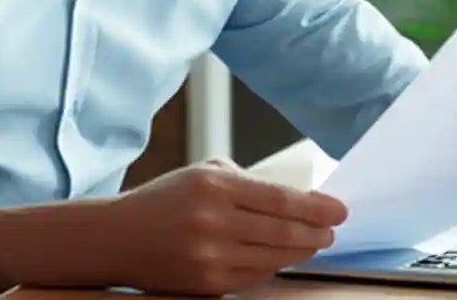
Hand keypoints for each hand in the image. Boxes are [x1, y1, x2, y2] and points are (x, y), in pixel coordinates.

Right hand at [101, 158, 347, 294]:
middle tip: (331, 230)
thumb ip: (247, 182)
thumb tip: (296, 198)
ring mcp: (211, 256)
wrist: (117, 238)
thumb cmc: (165, 200)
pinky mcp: (208, 284)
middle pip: (284, 231)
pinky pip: (255, 276)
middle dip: (316, 232)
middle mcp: (214, 221)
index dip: (317, 207)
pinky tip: (282, 256)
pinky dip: (274, 265)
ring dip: (300, 250)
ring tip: (313, 242)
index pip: (281, 200)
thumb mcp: (203, 173)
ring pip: (274, 256)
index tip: (340, 210)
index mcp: (215, 186)